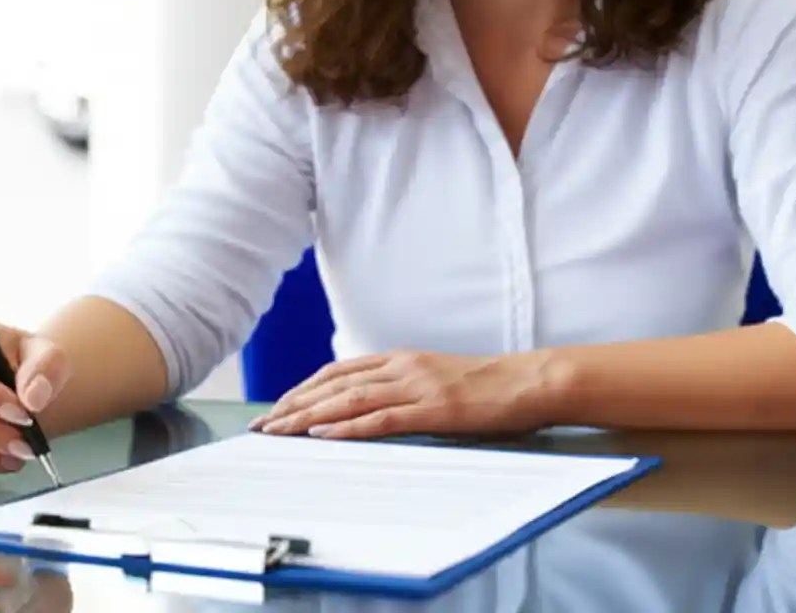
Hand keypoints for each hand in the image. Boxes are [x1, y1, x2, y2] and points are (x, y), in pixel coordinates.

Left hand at [250, 350, 555, 439]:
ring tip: (279, 432)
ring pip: (350, 400)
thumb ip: (404, 389)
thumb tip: (371, 408)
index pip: (338, 371)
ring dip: (309, 417)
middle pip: (335, 384)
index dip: (303, 389)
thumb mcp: (437, 380)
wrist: (532, 381)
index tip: (276, 408)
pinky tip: (323, 436)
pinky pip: (382, 419)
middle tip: (263, 426)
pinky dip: (348, 428)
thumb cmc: (489, 387)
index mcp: (402, 359)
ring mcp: (418, 386)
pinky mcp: (435, 409)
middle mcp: (403, 367)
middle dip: (293, 405)